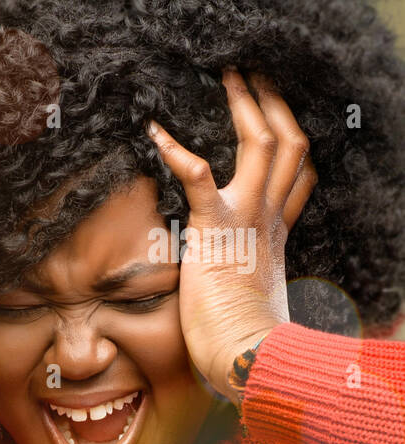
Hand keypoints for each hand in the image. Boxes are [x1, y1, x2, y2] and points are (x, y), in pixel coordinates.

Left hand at [146, 67, 317, 403]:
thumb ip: (241, 292)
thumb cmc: (244, 345)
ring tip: (229, 77)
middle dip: (273, 107)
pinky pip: (199, 175)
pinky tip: (154, 130)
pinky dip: (176, 149)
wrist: (249, 357)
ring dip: (245, 105)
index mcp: (276, 239)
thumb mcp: (248, 307)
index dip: (291, 150)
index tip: (277, 125)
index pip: (297, 182)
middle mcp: (269, 222)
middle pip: (289, 147)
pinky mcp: (216, 228)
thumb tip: (231, 307)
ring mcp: (248, 220)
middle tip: (253, 78)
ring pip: (263, 143)